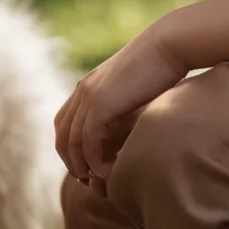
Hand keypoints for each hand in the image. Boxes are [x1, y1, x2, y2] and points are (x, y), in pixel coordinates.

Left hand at [55, 25, 187, 180]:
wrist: (167, 46)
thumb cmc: (159, 67)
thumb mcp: (133, 88)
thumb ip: (122, 104)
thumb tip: (127, 125)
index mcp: (88, 85)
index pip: (64, 122)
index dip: (70, 148)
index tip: (86, 166)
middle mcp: (83, 89)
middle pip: (62, 134)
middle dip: (71, 161)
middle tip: (88, 181)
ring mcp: (90, 95)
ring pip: (72, 141)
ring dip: (81, 166)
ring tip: (96, 182)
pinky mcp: (101, 103)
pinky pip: (88, 141)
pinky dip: (94, 161)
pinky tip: (108, 172)